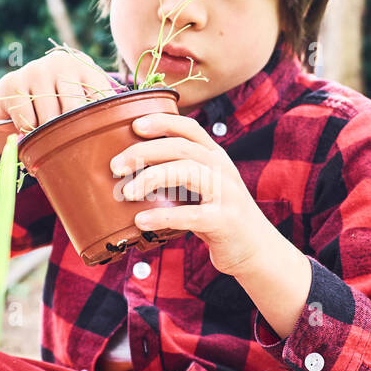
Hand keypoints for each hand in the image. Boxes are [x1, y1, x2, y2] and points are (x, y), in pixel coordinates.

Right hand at [0, 47, 120, 135]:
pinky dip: (27, 129)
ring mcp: (36, 70)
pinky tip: (25, 124)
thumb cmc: (51, 106)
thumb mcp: (76, 101)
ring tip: (45, 133)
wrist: (9, 99)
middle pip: (75, 109)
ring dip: (47, 133)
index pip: (101, 96)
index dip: (100, 121)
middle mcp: (62, 62)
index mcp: (84, 66)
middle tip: (68, 144)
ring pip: (50, 117)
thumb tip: (119, 132)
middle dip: (71, 132)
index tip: (99, 138)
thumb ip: (95, 110)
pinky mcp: (13, 82)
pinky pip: (27, 119)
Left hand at [110, 113, 273, 276]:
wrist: (255, 249)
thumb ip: (178, 174)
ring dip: (151, 178)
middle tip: (115, 166)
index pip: (189, 128)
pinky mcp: (225, 221)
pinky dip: (162, 216)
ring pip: (187, 172)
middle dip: (144, 152)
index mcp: (216, 157)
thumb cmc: (218, 216)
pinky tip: (140, 221)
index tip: (134, 125)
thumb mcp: (202, 188)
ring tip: (126, 192)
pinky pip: (190, 215)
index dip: (162, 121)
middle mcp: (223, 169)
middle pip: (181, 148)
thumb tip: (130, 169)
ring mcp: (227, 194)